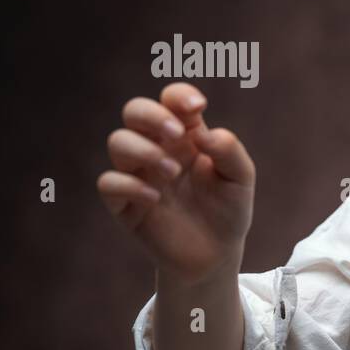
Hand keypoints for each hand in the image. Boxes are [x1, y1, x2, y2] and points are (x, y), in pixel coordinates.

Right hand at [97, 81, 255, 283]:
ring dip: (144, 150)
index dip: (179, 95)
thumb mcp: (241, 179)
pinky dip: (130, 186)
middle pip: (134, 110)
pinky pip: (109, 183)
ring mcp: (139, 174)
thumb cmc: (229, 209)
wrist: (216, 254)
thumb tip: (205, 133)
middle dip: (151, 115)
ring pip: (118, 141)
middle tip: (176, 134)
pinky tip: (156, 199)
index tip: (198, 108)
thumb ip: (229, 151)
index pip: (172, 100)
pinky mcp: (125, 204)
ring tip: (173, 172)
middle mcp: (158, 148)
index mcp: (187, 136)